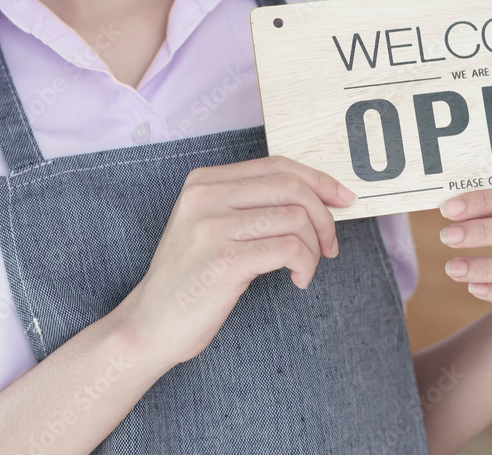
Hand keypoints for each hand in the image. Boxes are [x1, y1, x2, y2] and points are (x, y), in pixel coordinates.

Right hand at [115, 156, 355, 368]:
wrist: (149, 326)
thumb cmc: (190, 281)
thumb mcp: (210, 228)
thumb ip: (249, 205)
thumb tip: (315, 197)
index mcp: (203, 181)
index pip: (276, 165)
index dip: (318, 180)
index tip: (342, 200)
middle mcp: (206, 196)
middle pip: (291, 186)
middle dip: (324, 216)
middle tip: (330, 245)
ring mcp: (213, 226)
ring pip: (295, 218)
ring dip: (314, 247)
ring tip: (305, 269)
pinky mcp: (225, 259)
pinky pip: (290, 248)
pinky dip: (305, 265)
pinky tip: (297, 280)